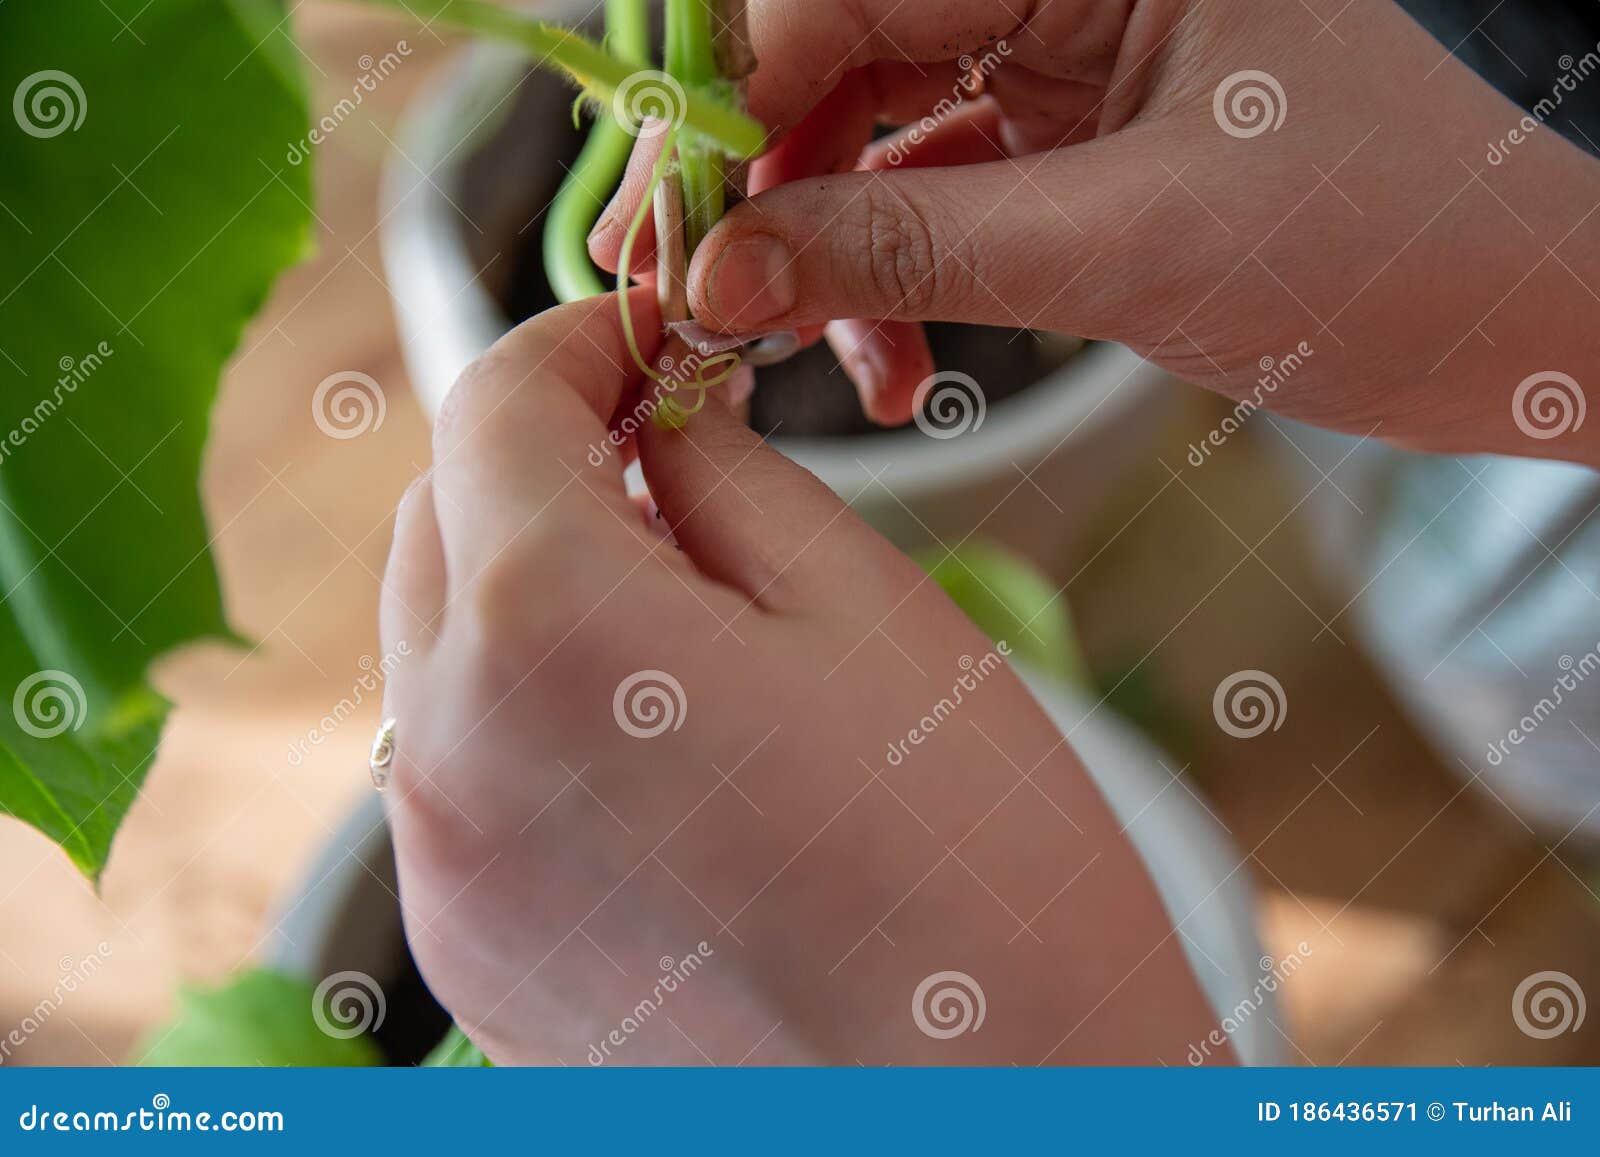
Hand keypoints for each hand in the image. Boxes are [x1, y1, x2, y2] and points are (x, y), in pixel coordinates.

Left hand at [379, 293, 1223, 1064]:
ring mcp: (447, 874)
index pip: (492, 407)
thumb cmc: (976, 864)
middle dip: (539, 458)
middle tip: (666, 454)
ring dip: (527, 584)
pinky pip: (461, 773)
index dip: (572, 342)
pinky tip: (653, 733)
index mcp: (543, 632)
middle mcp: (448, 755)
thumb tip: (657, 420)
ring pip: (438, 650)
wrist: (997, 1120)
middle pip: (440, 523)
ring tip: (676, 599)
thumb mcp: (861, 605)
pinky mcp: (473, 955)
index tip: (647, 342)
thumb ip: (724, 477)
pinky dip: (526, 708)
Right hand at [591, 0, 1599, 463]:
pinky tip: (898, 363)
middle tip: (707, 308)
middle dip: (766, 194)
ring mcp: (1070, 54)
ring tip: (843, 371)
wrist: (1549, 308)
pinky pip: (942, 189)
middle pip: (833, 56)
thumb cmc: (1400, 239)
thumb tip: (726, 268)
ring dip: (831, 255)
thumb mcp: (1130, 248)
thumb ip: (910, 245)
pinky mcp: (1085, 137)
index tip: (666, 237)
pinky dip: (901, 280)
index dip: (728, 117)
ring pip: (877, 130)